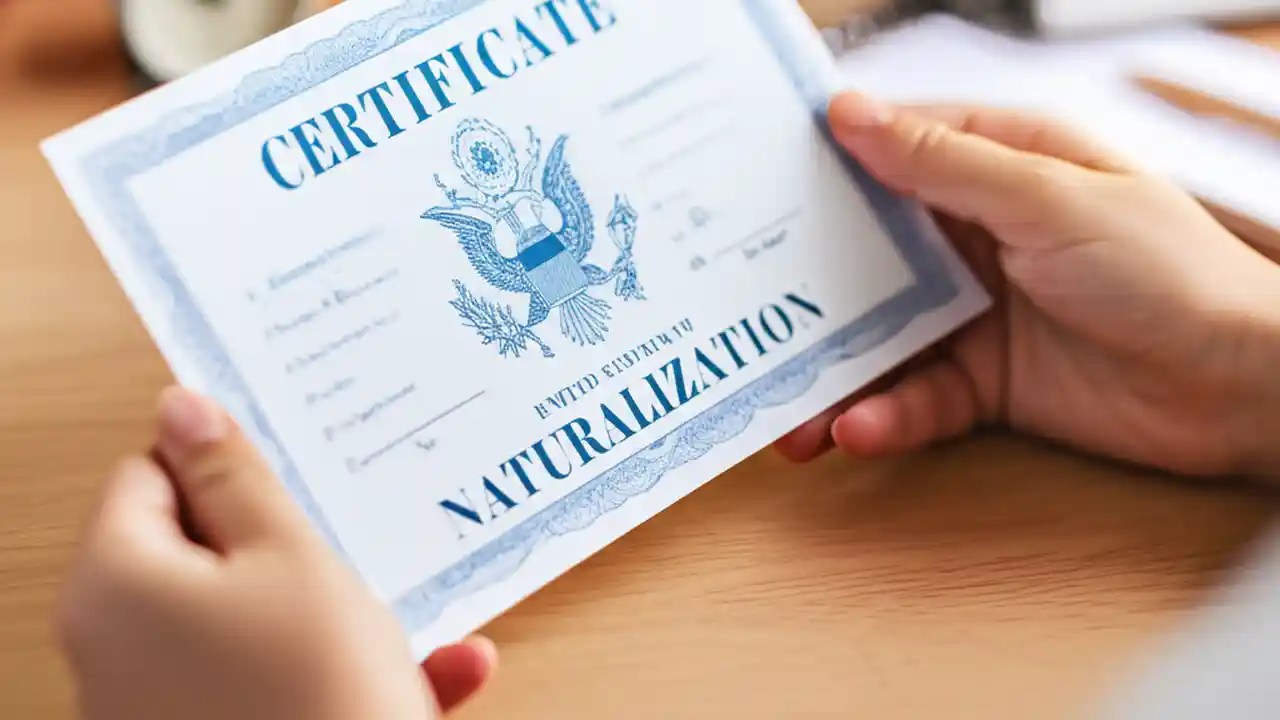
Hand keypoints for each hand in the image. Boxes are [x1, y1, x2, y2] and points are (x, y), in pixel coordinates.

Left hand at [58, 387, 496, 718]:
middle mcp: (113, 645)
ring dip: (329, 611)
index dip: (224, 463)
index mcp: (115, 582)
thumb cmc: (318, 689)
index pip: (149, 474)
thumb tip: (183, 407)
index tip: (294, 466)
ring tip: (401, 613)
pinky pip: (271, 682)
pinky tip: (437, 666)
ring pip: (247, 620)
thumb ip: (233, 478)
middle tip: (349, 536)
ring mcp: (153, 702)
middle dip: (284, 543)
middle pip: (196, 551)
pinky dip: (334, 669)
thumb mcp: (291, 557)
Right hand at [777, 93, 1279, 477]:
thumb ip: (945, 164)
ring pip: (876, 336)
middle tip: (740, 310)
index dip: (821, 163)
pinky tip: (857, 428)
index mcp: (997, 167)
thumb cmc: (1168, 272)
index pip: (891, 150)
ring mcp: (975, 312)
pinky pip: (913, 396)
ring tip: (786, 410)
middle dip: (804, 287)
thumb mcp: (1049, 201)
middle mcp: (976, 236)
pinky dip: (883, 415)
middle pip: (865, 253)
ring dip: (830, 371)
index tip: (745, 183)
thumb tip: (852, 114)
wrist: (1241, 389)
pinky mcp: (982, 382)